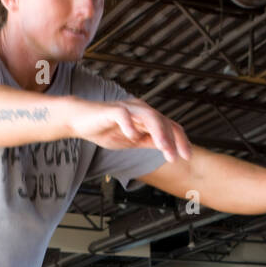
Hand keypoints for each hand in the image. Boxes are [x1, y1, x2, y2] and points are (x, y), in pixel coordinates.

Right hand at [69, 97, 192, 162]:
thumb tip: (167, 148)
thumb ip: (148, 141)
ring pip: (149, 116)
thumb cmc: (105, 128)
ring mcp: (127, 109)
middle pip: (163, 121)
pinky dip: (129, 125)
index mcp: (146, 118)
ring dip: (158, 132)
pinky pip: (123, 115)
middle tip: (175, 157)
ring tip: (162, 147)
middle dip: (172, 140)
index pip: (169, 126)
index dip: (180, 141)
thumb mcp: (131, 140)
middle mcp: (140, 110)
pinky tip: (132, 136)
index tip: (186, 157)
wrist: (80, 120)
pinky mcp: (112, 110)